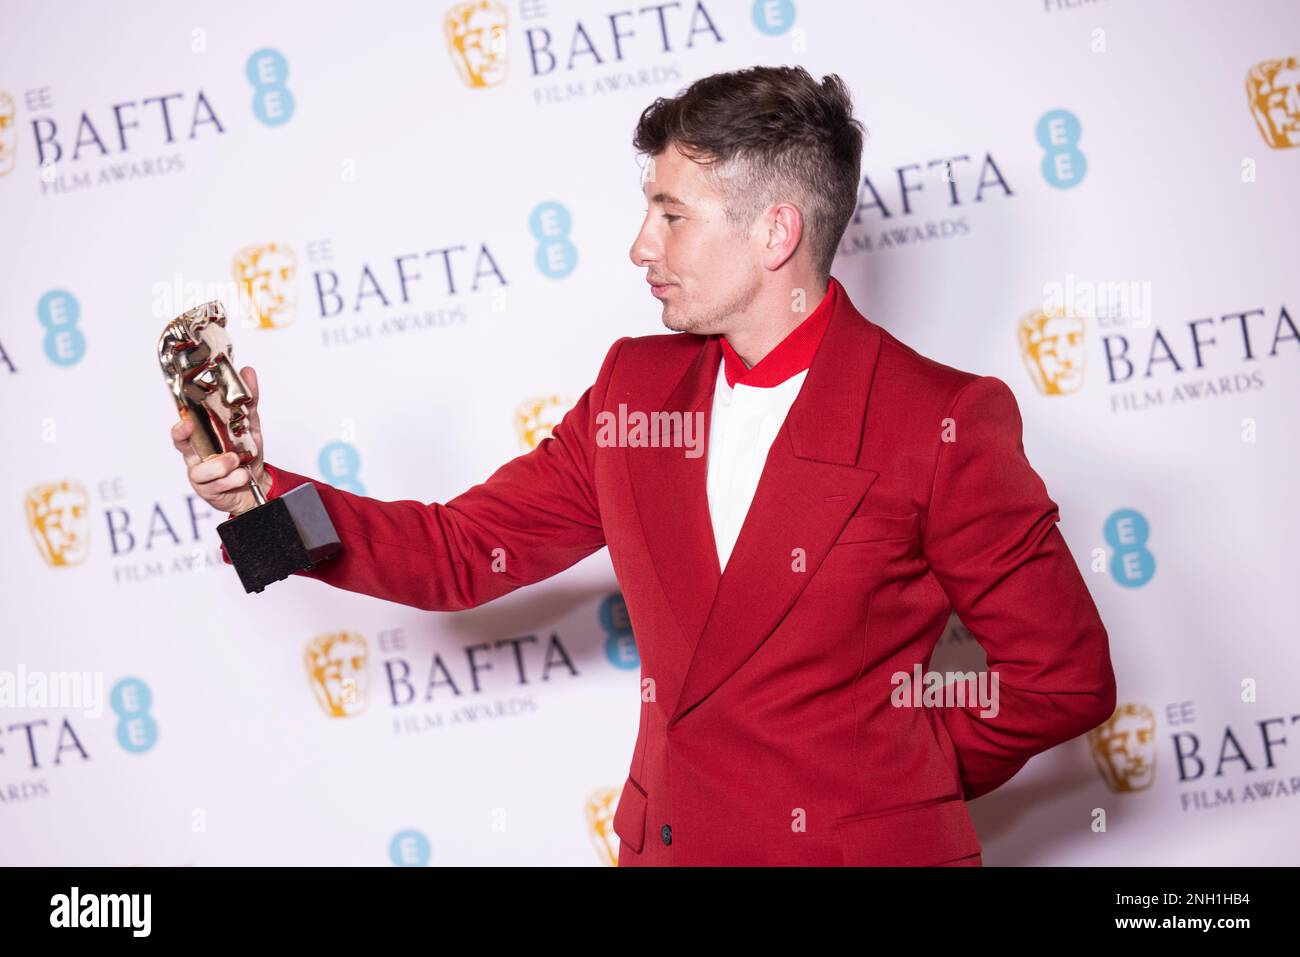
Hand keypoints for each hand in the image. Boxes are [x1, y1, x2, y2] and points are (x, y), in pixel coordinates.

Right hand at [170, 365, 270, 514]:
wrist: (256, 484)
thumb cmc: (245, 454)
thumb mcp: (249, 425)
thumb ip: (248, 401)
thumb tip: (247, 372)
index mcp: (202, 436)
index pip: (184, 426)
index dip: (180, 423)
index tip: (185, 418)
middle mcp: (196, 454)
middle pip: (181, 445)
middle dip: (185, 437)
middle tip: (194, 431)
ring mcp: (200, 474)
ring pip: (201, 469)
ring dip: (220, 464)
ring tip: (237, 461)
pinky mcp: (208, 490)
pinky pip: (217, 484)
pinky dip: (233, 479)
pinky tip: (242, 476)